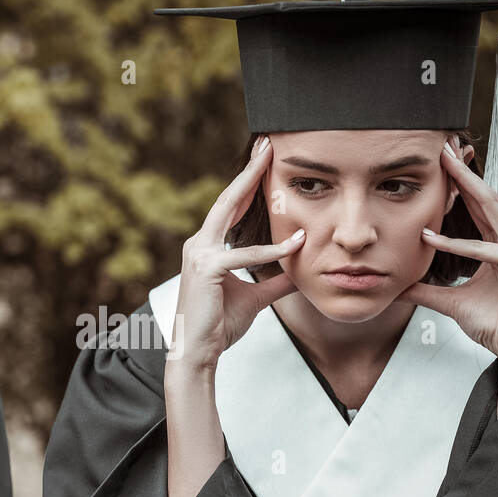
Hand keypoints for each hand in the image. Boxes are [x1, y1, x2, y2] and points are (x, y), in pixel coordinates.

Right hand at [171, 135, 306, 370]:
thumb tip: (299, 271)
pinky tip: (292, 242)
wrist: (198, 352)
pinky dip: (269, 250)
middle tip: (268, 144)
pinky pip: (243, 255)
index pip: (229, 208)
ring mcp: (199, 255)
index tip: (264, 159)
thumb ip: (275, 281)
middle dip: (248, 170)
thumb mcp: (255, 298)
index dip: (247, 183)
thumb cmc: (219, 325)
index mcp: (206, 248)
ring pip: (228, 213)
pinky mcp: (207, 270)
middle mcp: (198, 245)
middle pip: (226, 198)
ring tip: (271, 163)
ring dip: (252, 186)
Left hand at [397, 136, 497, 372]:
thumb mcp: (450, 303)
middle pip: (486, 200)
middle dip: (464, 173)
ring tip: (446, 168)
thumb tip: (399, 287)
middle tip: (443, 148)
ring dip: (469, 189)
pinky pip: (486, 252)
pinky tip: (431, 238)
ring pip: (492, 213)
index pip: (477, 208)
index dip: (459, 185)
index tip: (439, 164)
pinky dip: (458, 245)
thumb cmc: (494, 324)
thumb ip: (426, 292)